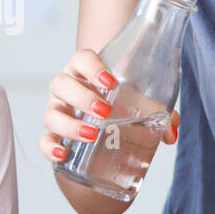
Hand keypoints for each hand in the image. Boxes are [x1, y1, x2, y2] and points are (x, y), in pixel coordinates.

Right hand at [40, 49, 179, 162]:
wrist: (106, 132)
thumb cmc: (123, 107)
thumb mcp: (142, 106)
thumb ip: (162, 115)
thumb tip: (171, 134)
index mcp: (86, 72)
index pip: (81, 59)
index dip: (92, 67)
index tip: (110, 82)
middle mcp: (67, 89)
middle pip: (61, 83)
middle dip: (81, 97)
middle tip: (105, 111)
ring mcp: (57, 111)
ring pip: (51, 113)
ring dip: (69, 124)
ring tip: (92, 135)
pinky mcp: (53, 135)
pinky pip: (43, 140)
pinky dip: (49, 147)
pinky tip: (63, 154)